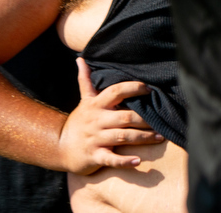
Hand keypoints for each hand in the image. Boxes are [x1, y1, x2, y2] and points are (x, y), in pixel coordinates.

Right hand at [57, 58, 161, 173]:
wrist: (59, 147)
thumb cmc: (79, 121)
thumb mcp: (84, 100)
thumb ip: (86, 80)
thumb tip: (80, 59)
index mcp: (96, 105)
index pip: (116, 91)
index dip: (133, 88)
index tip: (150, 89)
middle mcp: (96, 121)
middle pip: (125, 117)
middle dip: (144, 119)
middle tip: (161, 120)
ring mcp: (95, 139)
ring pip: (122, 137)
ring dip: (143, 137)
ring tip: (160, 137)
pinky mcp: (94, 157)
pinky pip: (111, 159)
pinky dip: (124, 161)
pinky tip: (138, 161)